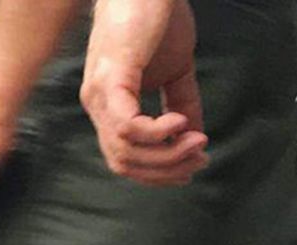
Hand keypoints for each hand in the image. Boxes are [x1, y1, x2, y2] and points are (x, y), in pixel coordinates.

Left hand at [81, 0, 207, 185]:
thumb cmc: (156, 21)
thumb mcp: (174, 70)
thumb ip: (180, 102)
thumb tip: (193, 133)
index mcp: (109, 107)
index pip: (123, 158)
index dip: (158, 171)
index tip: (193, 164)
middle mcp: (97, 105)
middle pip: (123, 163)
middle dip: (165, 170)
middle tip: (199, 158)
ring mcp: (100, 94)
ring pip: (124, 150)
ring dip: (166, 154)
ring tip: (195, 140)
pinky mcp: (111, 79)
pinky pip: (126, 126)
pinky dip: (156, 133)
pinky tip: (179, 124)